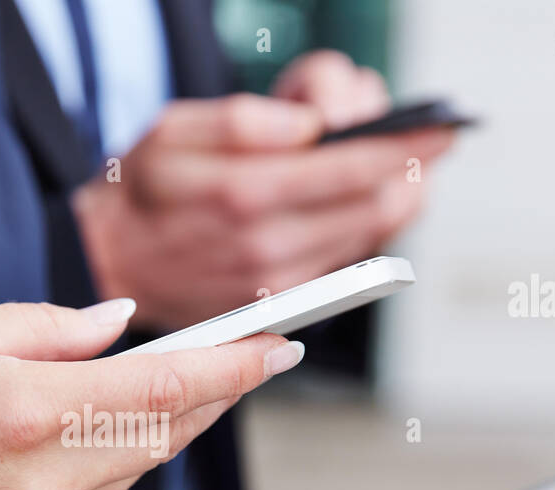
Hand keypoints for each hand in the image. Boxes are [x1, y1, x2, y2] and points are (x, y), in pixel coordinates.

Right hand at [0, 299, 304, 489]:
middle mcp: (45, 475)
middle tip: (255, 354)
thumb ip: (48, 327)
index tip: (281, 343)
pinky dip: (131, 455)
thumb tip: (118, 323)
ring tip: (200, 381)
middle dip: (221, 392)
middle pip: (168, 432)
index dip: (234, 366)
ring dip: (180, 424)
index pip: (162, 387)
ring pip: (141, 467)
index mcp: (26, 409)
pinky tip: (129, 426)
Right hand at [72, 61, 452, 330]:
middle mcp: (269, 245)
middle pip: (380, 205)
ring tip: (389, 163)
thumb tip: (310, 127)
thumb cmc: (143, 191)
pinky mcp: (283, 302)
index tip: (443, 126)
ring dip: (394, 194)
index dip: (408, 144)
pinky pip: (349, 260)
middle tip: (421, 137)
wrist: (111, 264)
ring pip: (373, 236)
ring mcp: (280, 281)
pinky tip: (357, 199)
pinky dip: (366, 225)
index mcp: (244, 193)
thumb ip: (242, 122)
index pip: (355, 167)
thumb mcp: (172, 130)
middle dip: (409, 165)